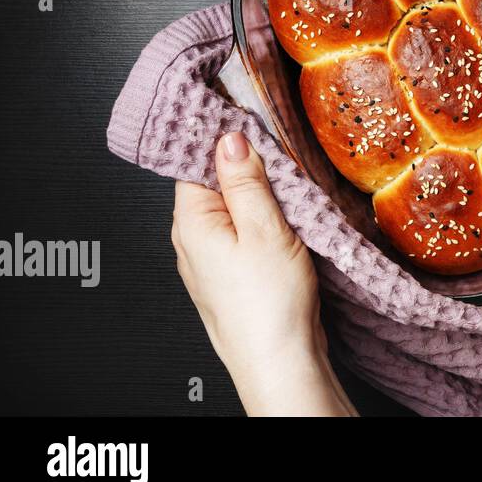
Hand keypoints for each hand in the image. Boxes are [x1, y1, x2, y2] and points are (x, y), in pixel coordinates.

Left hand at [173, 131, 354, 415]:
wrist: (278, 362)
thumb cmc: (267, 306)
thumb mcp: (264, 228)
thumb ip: (245, 181)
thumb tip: (230, 139)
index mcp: (190, 222)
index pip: (196, 160)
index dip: (223, 137)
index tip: (249, 118)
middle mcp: (191, 240)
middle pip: (214, 183)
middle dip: (247, 167)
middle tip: (282, 155)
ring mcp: (209, 260)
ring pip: (231, 209)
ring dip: (259, 197)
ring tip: (290, 190)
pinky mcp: (231, 275)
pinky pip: (242, 234)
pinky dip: (263, 222)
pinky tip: (287, 224)